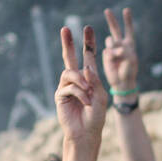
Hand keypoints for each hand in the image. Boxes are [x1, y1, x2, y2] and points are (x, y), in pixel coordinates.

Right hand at [55, 24, 107, 146]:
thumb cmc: (96, 116)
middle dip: (68, 43)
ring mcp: (67, 87)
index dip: (88, 43)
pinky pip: (69, 87)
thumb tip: (85, 67)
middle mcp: (76, 80)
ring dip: (81, 82)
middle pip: (70, 57)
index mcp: (88, 78)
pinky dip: (79, 93)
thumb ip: (95, 81)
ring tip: (88, 93)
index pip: (88, 56)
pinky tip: (84, 102)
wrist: (86, 132)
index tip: (88, 28)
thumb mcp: (101, 96)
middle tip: (65, 28)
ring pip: (70, 73)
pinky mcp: (60, 95)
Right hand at [102, 7, 138, 91]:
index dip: (127, 20)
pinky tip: (113, 60)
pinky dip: (111, 53)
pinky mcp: (107, 55)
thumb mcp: (130, 60)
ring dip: (113, 44)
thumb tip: (112, 45)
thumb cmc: (129, 71)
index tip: (126, 10)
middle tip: (107, 10)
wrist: (122, 82)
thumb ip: (123, 50)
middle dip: (111, 20)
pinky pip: (107, 50)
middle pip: (115, 30)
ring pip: (110, 40)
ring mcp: (113, 50)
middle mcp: (120, 45)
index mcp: (129, 45)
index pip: (128, 30)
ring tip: (118, 53)